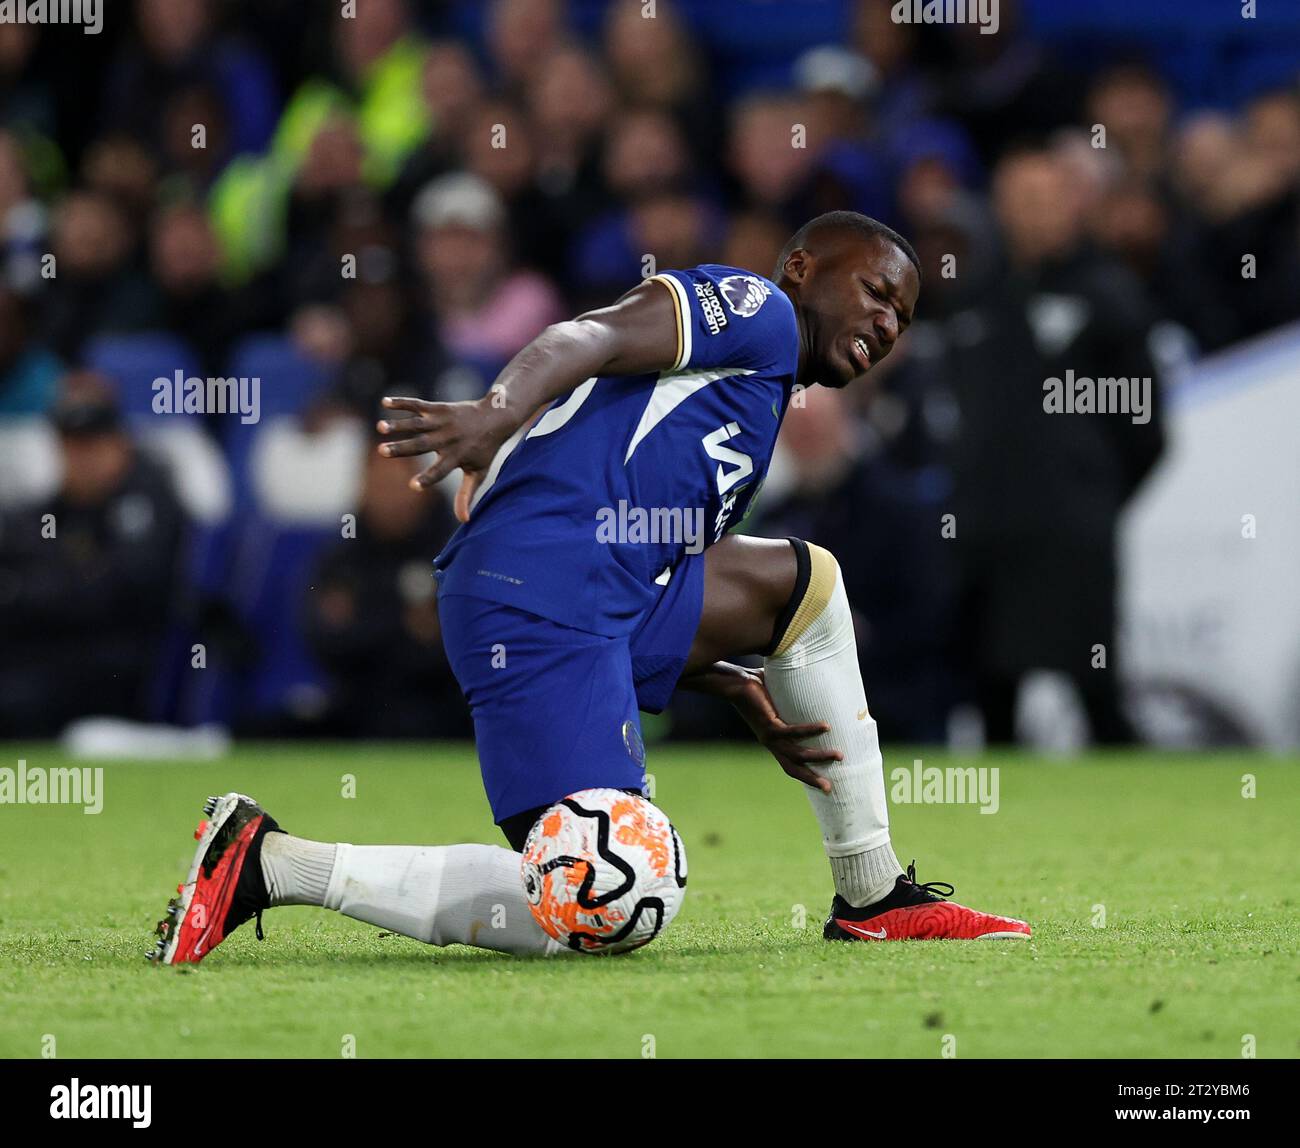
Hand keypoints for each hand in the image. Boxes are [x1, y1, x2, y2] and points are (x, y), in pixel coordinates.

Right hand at [376, 395, 516, 520]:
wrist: (496, 418)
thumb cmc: (484, 450)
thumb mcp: (478, 473)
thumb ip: (466, 495)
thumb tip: (464, 520)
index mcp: (456, 457)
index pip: (440, 471)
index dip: (428, 478)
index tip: (413, 486)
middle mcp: (448, 439)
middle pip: (422, 445)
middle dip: (402, 448)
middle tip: (382, 451)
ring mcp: (442, 423)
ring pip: (417, 424)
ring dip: (398, 424)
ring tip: (380, 427)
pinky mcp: (439, 409)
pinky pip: (418, 405)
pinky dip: (402, 403)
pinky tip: (384, 402)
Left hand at [723, 667, 841, 792]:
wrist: (733, 684)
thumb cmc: (757, 689)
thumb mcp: (780, 701)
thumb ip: (796, 701)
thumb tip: (819, 690)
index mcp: (773, 742)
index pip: (791, 765)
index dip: (806, 776)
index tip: (824, 785)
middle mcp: (771, 743)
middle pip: (794, 767)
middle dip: (812, 778)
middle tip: (830, 787)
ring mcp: (769, 736)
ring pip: (797, 753)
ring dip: (819, 756)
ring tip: (840, 755)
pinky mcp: (768, 724)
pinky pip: (792, 731)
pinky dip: (810, 730)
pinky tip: (826, 727)